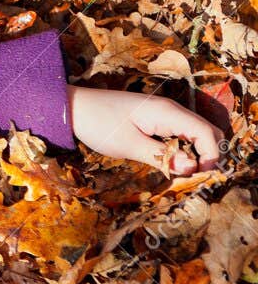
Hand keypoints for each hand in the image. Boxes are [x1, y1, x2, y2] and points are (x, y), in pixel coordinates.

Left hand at [67, 84, 225, 176]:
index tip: (201, 177)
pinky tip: (168, 162)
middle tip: (193, 178)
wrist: (72, 106)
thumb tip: (191, 168)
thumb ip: (161, 156)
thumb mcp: (129, 145)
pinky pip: (177, 133)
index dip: (211, 156)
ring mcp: (162, 113)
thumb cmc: (98, 124)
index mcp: (168, 112)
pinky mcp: (153, 118)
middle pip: (205, 132)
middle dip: (206, 155)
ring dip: (193, 153)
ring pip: (192, 133)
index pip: (206, 133)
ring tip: (180, 173)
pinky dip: (180, 148)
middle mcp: (170, 110)